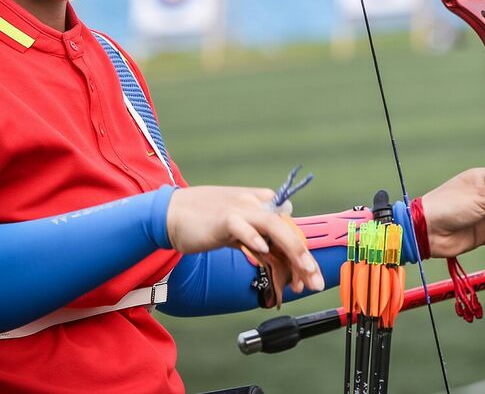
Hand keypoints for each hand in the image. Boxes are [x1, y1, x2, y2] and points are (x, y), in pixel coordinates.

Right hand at [165, 186, 323, 292]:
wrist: (170, 213)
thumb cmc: (205, 222)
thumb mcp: (238, 228)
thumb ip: (259, 236)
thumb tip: (278, 254)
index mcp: (261, 204)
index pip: (289, 229)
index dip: (301, 256)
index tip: (307, 278)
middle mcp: (254, 203)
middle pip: (287, 229)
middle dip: (305, 257)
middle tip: (315, 281)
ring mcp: (239, 209)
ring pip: (273, 226)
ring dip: (291, 248)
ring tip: (304, 268)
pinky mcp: (222, 218)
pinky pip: (242, 226)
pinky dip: (254, 237)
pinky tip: (263, 250)